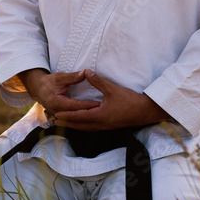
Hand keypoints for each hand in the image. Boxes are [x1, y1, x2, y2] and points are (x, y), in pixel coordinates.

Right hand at [18, 68, 100, 114]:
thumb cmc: (49, 82)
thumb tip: (86, 73)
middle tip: (103, 111)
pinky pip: (72, 119)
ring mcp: (58, 115)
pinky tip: (91, 117)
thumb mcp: (61, 77)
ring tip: (100, 115)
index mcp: (57, 102)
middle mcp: (57, 111)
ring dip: (86, 118)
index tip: (99, 104)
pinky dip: (81, 118)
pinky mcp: (60, 116)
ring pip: (74, 119)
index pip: (76, 106)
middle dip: (90, 113)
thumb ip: (73, 77)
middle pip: (76, 114)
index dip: (88, 105)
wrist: (38, 88)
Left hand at [53, 69, 169, 130]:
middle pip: (80, 125)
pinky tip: (83, 124)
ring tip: (66, 124)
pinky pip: (93, 128)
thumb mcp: (112, 89)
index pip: (79, 116)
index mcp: (99, 115)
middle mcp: (100, 124)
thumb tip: (86, 72)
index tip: (56, 115)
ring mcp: (105, 126)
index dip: (67, 115)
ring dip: (75, 126)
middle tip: (55, 122)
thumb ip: (98, 81)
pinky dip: (84, 126)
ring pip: (86, 128)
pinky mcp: (109, 126)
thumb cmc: (129, 101)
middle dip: (67, 123)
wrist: (144, 112)